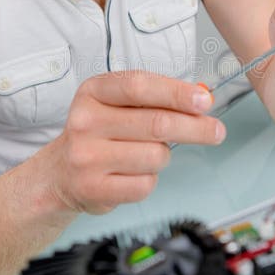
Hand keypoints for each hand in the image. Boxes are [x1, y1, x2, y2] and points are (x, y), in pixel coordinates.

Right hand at [49, 71, 225, 214]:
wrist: (59, 174)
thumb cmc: (99, 134)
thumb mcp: (115, 104)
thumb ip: (155, 98)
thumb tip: (201, 102)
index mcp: (93, 92)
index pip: (139, 86)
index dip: (176, 93)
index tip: (205, 101)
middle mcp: (85, 121)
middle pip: (156, 123)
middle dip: (195, 128)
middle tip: (216, 131)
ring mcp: (86, 157)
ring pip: (155, 156)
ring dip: (164, 156)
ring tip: (147, 154)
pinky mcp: (93, 188)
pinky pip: (145, 185)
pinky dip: (149, 180)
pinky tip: (133, 173)